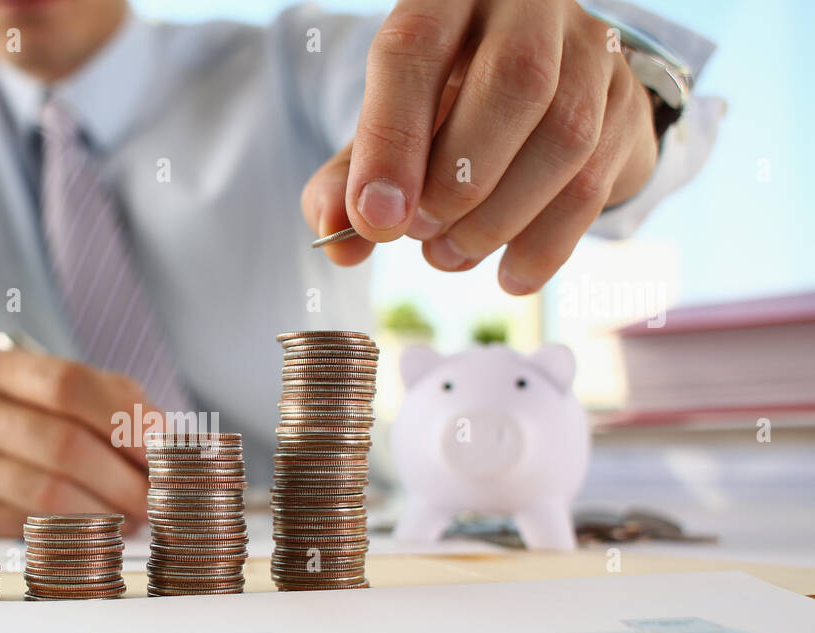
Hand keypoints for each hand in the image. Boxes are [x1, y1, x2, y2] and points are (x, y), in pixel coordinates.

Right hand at [0, 351, 153, 534]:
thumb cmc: (19, 420)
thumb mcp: (54, 394)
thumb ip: (115, 403)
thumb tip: (170, 443)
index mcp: (1, 368)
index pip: (70, 384)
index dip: (124, 419)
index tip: (164, 451)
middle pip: (64, 445)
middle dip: (124, 478)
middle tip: (158, 501)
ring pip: (48, 494)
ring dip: (106, 513)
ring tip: (136, 520)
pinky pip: (30, 527)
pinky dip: (76, 533)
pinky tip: (100, 533)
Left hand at [302, 0, 657, 293]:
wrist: (536, 95)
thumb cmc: (440, 114)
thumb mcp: (385, 135)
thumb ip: (348, 182)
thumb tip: (337, 237)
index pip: (415, 51)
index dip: (391, 141)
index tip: (376, 220)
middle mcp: (529, 5)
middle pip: (514, 83)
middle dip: (457, 181)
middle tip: (419, 232)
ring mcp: (591, 49)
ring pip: (564, 135)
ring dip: (497, 219)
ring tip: (448, 255)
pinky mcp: (627, 104)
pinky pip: (594, 182)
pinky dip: (544, 245)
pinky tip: (507, 275)